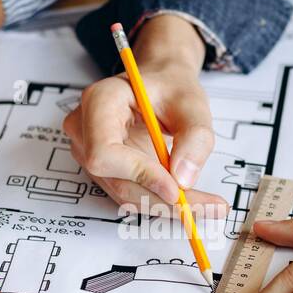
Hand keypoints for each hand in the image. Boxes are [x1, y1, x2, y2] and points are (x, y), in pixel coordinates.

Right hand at [65, 15, 226, 215]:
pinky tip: (189, 200)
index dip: (139, 174)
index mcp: (99, 101)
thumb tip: (184, 178)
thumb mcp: (192, 104)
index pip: (105, 152)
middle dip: (161, 199)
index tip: (176, 188)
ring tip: (207, 204)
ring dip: (165, 205)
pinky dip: (161, 201)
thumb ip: (194, 137)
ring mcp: (89, 152)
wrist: (160, 86)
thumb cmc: (170, 88)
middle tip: (207, 206)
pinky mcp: (104, 171)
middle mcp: (85, 129)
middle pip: (116, 180)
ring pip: (125, 194)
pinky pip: (130, 195)